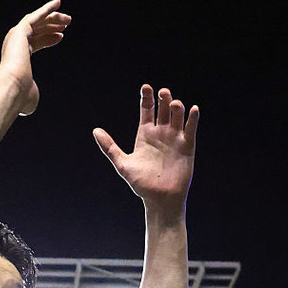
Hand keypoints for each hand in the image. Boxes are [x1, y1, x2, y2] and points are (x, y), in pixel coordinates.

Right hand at [0, 0, 70, 115]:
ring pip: (38, 21)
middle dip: (52, 25)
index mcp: (16, 58)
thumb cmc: (20, 98)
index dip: (48, 39)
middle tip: (67, 23)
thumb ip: (32, 95)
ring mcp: (16, 36)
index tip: (61, 37)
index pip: (34, 44)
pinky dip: (47, 8)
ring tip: (68, 18)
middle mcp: (14, 45)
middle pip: (37, 30)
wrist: (12, 90)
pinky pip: (36, 15)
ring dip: (53, 17)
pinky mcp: (20, 31)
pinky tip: (58, 3)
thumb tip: (29, 106)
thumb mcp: (30, 98)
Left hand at [94, 85, 198, 216]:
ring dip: (176, 107)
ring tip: (174, 104)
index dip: (147, 97)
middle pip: (163, 108)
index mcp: (145, 134)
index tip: (146, 87)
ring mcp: (174, 139)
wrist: (160, 200)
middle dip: (164, 98)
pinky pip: (191, 129)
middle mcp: (160, 134)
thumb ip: (109, 147)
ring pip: (177, 116)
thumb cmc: (141, 185)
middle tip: (163, 93)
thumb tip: (95, 131)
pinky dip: (193, 118)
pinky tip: (193, 110)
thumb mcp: (123, 164)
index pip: (147, 109)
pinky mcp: (187, 146)